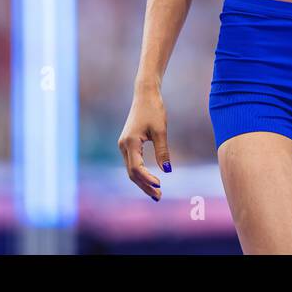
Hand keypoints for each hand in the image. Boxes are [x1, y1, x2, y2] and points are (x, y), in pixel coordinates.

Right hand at [117, 85, 171, 201]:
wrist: (145, 94)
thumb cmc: (154, 110)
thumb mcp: (161, 130)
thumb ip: (163, 151)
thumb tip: (167, 171)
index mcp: (130, 143)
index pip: (136, 168)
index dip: (147, 179)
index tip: (160, 185)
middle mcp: (123, 146)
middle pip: (132, 173)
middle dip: (145, 186)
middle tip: (159, 197)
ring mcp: (124, 145)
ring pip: (131, 169)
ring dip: (143, 182)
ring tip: (156, 193)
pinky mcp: (128, 144)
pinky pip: (132, 163)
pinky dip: (141, 173)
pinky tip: (150, 180)